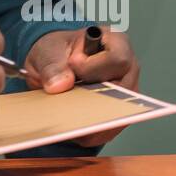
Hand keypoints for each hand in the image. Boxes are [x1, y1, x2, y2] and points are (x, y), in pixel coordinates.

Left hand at [23, 26, 138, 146]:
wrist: (52, 64)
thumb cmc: (57, 51)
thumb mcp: (48, 51)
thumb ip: (52, 65)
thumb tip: (60, 85)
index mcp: (115, 42)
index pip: (117, 58)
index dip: (94, 66)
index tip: (73, 65)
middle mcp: (127, 68)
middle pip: (122, 91)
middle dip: (94, 102)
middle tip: (69, 108)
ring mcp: (126, 91)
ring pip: (119, 113)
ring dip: (94, 122)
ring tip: (69, 124)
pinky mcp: (118, 111)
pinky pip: (111, 127)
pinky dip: (93, 133)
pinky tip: (75, 133)